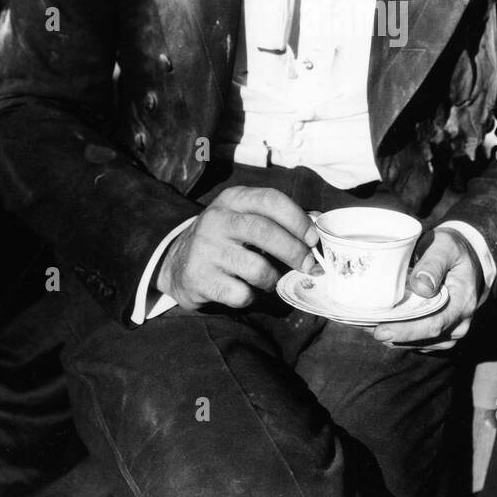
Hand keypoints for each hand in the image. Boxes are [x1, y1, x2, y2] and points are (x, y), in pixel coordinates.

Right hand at [157, 185, 319, 314]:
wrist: (177, 262)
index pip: (271, 200)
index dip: (298, 220)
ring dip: (272, 279)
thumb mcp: (245, 217)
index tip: (314, 239)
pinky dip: (251, 296)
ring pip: (257, 268)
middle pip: (265, 232)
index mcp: (233, 199)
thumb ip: (278, 220)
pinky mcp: (199, 278)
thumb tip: (318, 228)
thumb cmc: (226, 240)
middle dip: (295, 252)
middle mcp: (217, 220)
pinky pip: (240, 293)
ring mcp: (205, 249)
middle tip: (310, 266)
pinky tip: (245, 290)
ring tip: (269, 279)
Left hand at [372, 228, 482, 351]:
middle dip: (390, 334)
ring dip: (391, 335)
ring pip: (416, 343)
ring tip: (364, 322)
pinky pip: (416, 340)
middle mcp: (459, 324)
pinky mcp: (439, 335)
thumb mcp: (446, 246)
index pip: (433, 325)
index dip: (405, 331)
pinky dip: (397, 334)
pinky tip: (377, 321)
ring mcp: (449, 332)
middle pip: (421, 338)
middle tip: (361, 324)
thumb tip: (421, 286)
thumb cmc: (452, 249)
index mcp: (463, 303)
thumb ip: (434, 263)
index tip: (380, 331)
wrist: (467, 260)